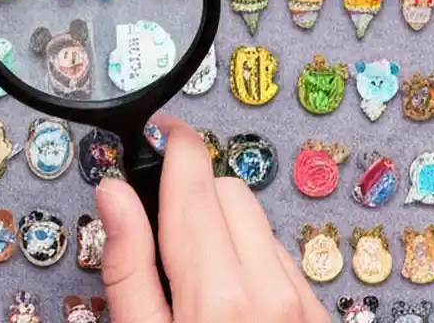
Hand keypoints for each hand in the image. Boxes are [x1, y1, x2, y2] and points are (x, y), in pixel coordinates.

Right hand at [96, 116, 328, 322]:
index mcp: (216, 293)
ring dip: (225, 232)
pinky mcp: (319, 316)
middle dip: (194, 197)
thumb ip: (128, 266)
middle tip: (163, 230)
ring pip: (259, 225)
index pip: (196, 185)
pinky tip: (233, 303)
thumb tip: (114, 192)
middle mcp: (270, 290)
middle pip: (230, 193)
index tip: (161, 128)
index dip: (176, 143)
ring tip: (196, 278)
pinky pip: (285, 262)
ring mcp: (303, 304)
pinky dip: (255, 264)